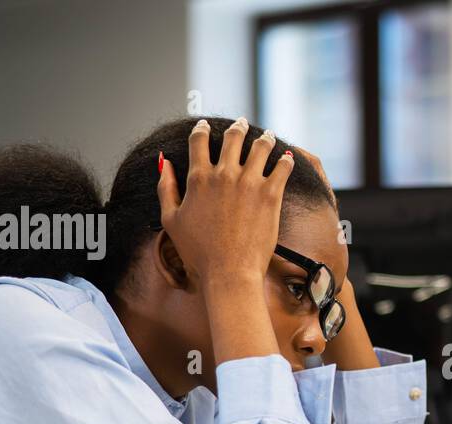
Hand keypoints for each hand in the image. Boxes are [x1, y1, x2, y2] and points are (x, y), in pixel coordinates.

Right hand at [156, 118, 292, 367]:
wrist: (228, 272)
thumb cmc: (198, 252)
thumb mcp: (171, 219)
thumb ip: (166, 188)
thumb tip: (164, 163)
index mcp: (198, 178)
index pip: (199, 141)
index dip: (202, 129)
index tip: (205, 125)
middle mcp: (223, 174)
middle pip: (232, 138)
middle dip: (238, 127)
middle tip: (243, 123)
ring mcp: (249, 182)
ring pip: (259, 147)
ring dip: (264, 138)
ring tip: (268, 135)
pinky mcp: (270, 194)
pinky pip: (281, 167)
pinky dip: (285, 159)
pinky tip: (286, 157)